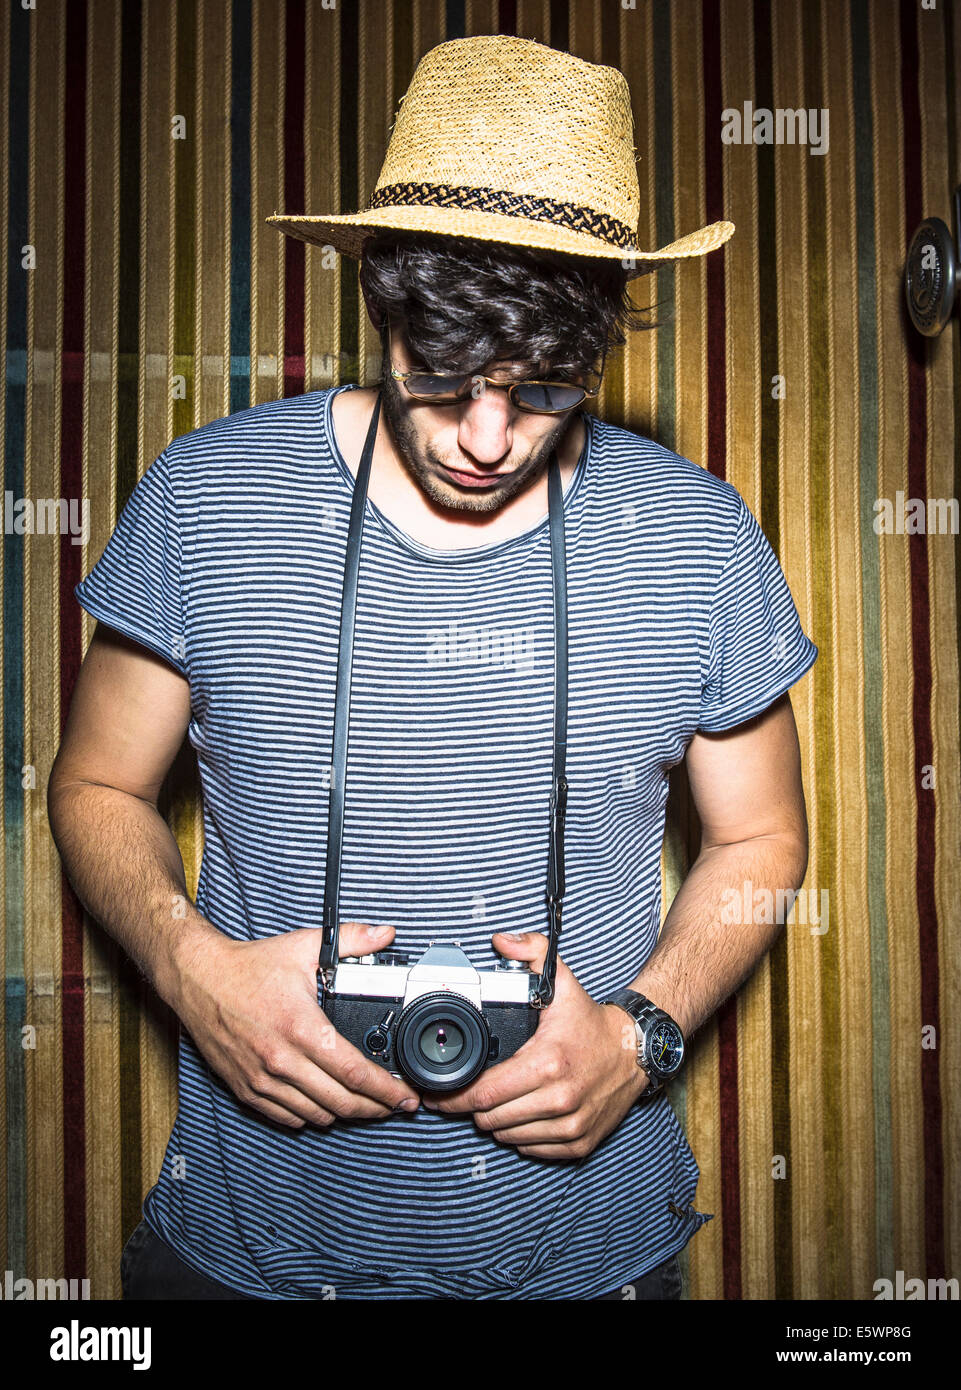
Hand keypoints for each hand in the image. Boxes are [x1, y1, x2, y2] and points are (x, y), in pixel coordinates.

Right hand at [169, 921, 420, 1128]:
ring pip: (316, 1115)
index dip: (386, 1090)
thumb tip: (385, 933)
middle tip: (395, 1105)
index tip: (406, 1097)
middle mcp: (281, 1060)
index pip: (353, 1072)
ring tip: (366, 1104)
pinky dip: (311, 1116)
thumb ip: (351, 940)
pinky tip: (325, 1104)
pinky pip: (287, 1118)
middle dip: (376, 1108)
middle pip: (340, 1102)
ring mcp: (262, 1079)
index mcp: (301, 1027)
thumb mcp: (303, 946)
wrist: (198, 979)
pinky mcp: (246, 1089)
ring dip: (345, 1114)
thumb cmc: (249, 967)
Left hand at [423, 931, 648, 1159]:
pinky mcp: (579, 1143)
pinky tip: (522, 1112)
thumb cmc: (590, 1023)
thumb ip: (531, 952)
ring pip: (508, 1137)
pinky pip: (531, 1149)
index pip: (484, 1093)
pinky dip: (520, 1134)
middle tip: (469, 1089)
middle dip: (473, 1105)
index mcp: (547, 1063)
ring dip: (496, 1121)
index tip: (438, 1092)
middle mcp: (559, 1099)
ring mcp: (570, 1125)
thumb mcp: (562, 981)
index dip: (454, 1095)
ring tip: (498, 1098)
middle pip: (490, 1119)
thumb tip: (502, 942)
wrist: (634, 1052)